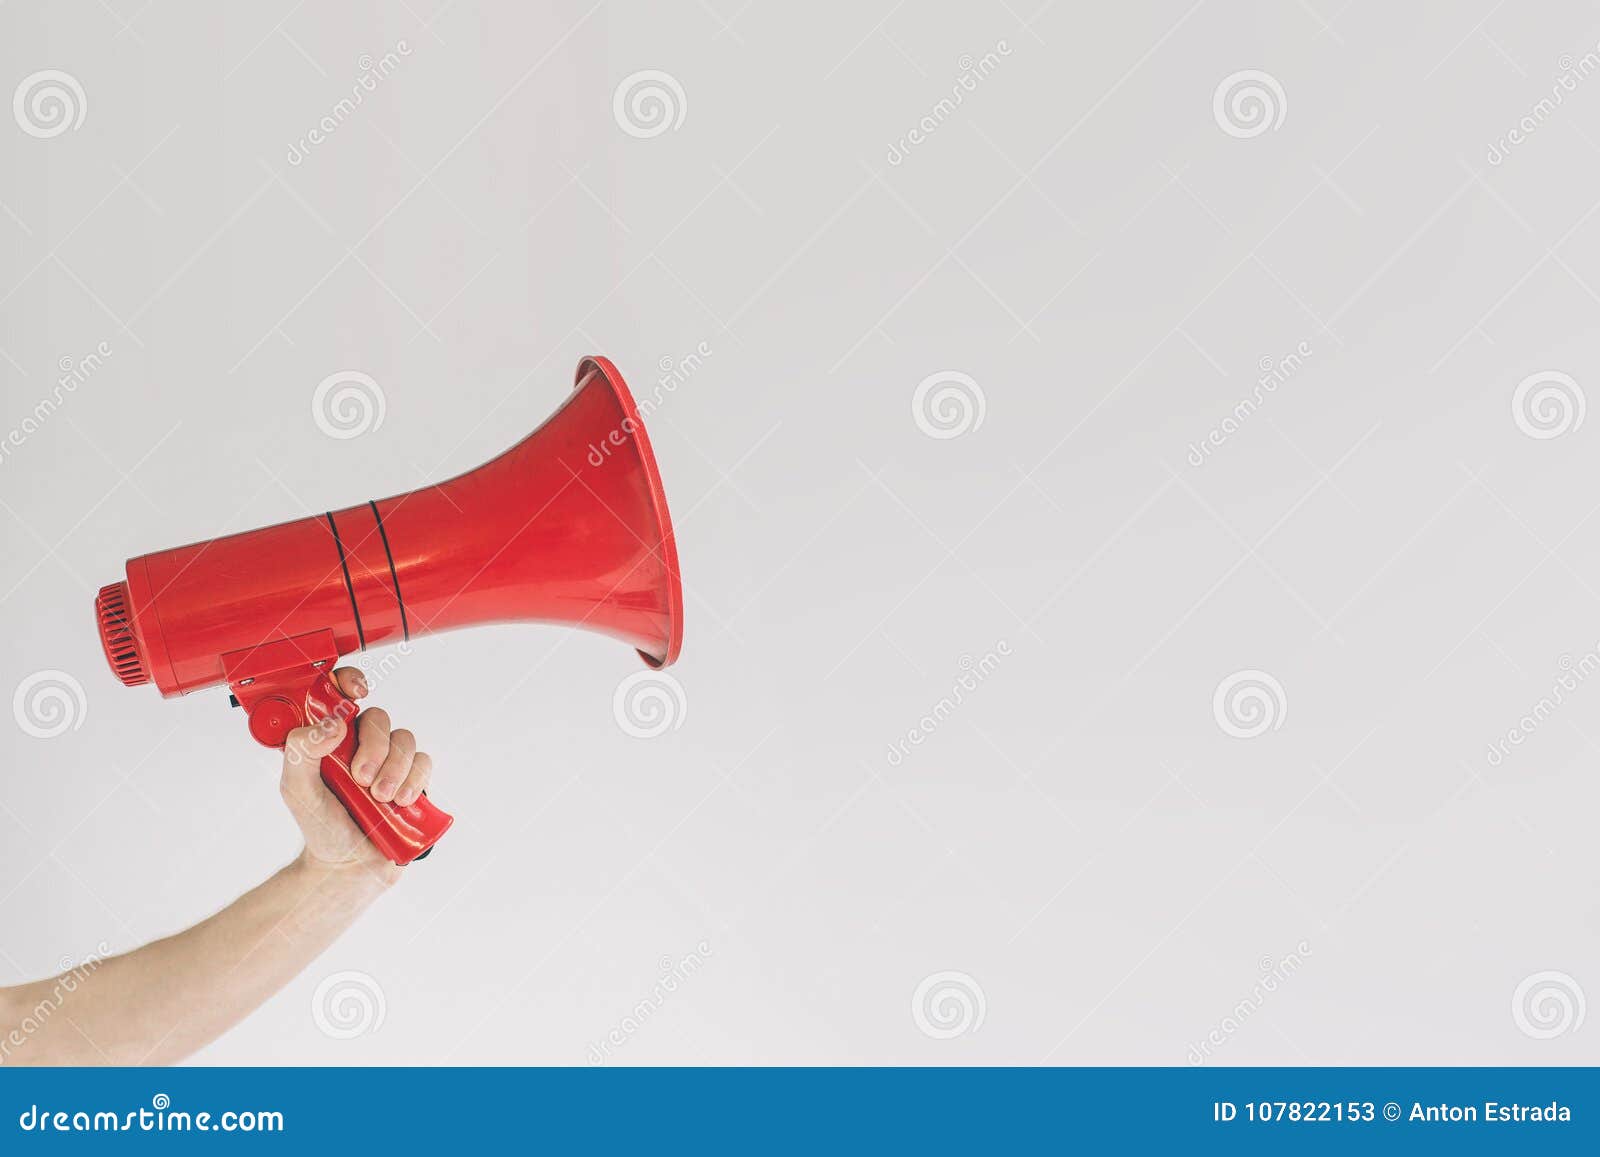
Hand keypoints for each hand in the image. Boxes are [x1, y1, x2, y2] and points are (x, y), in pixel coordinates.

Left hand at [277, 667, 433, 884]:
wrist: (348, 867)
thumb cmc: (319, 825)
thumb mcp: (295, 788)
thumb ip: (301, 751)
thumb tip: (333, 724)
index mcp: (330, 738)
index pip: (341, 694)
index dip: (350, 682)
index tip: (356, 694)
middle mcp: (360, 743)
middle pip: (378, 719)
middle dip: (374, 748)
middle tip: (361, 780)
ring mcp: (389, 760)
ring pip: (405, 740)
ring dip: (394, 769)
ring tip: (381, 798)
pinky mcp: (412, 779)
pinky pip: (424, 762)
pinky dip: (414, 780)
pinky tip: (400, 801)